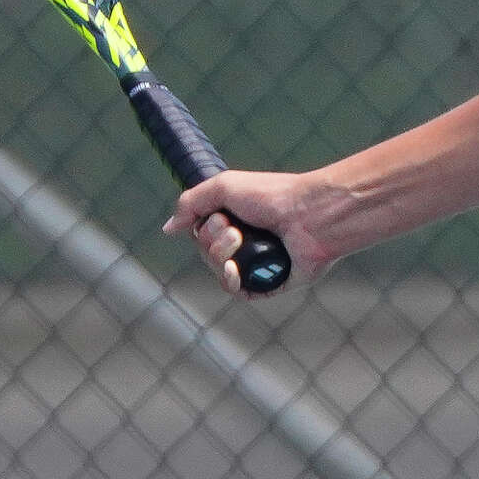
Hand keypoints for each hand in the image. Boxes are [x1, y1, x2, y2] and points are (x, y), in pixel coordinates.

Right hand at [162, 171, 331, 296]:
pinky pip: (237, 292)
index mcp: (236, 220)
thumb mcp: (225, 186)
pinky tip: (234, 271)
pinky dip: (231, 282)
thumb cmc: (272, 196)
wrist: (310, 216)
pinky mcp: (268, 283)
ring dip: (221, 257)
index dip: (204, 228)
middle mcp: (245, 242)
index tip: (220, 216)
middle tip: (236, 229)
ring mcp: (256, 264)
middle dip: (214, 241)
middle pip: (206, 254)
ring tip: (241, 242)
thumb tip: (169, 228)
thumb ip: (191, 203)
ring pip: (218, 273)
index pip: (202, 234)